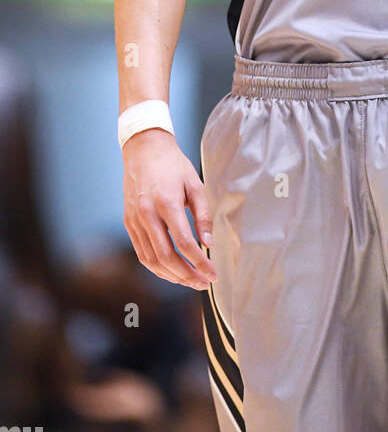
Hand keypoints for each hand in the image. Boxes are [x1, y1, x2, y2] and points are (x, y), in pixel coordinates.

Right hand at [122, 129, 216, 289]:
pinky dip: (157, 267)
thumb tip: (208, 244)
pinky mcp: (128, 223)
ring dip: (172, 276)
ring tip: (190, 281)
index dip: (200, 263)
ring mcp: (134, 221)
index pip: (184, 243)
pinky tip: (172, 271)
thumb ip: (203, 215)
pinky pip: (142, 253)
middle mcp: (147, 215)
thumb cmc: (173, 165)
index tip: (214, 274)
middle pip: (166, 257)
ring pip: (151, 260)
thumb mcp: (195, 184)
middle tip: (204, 283)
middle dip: (187, 275)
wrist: (144, 149)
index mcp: (166, 203)